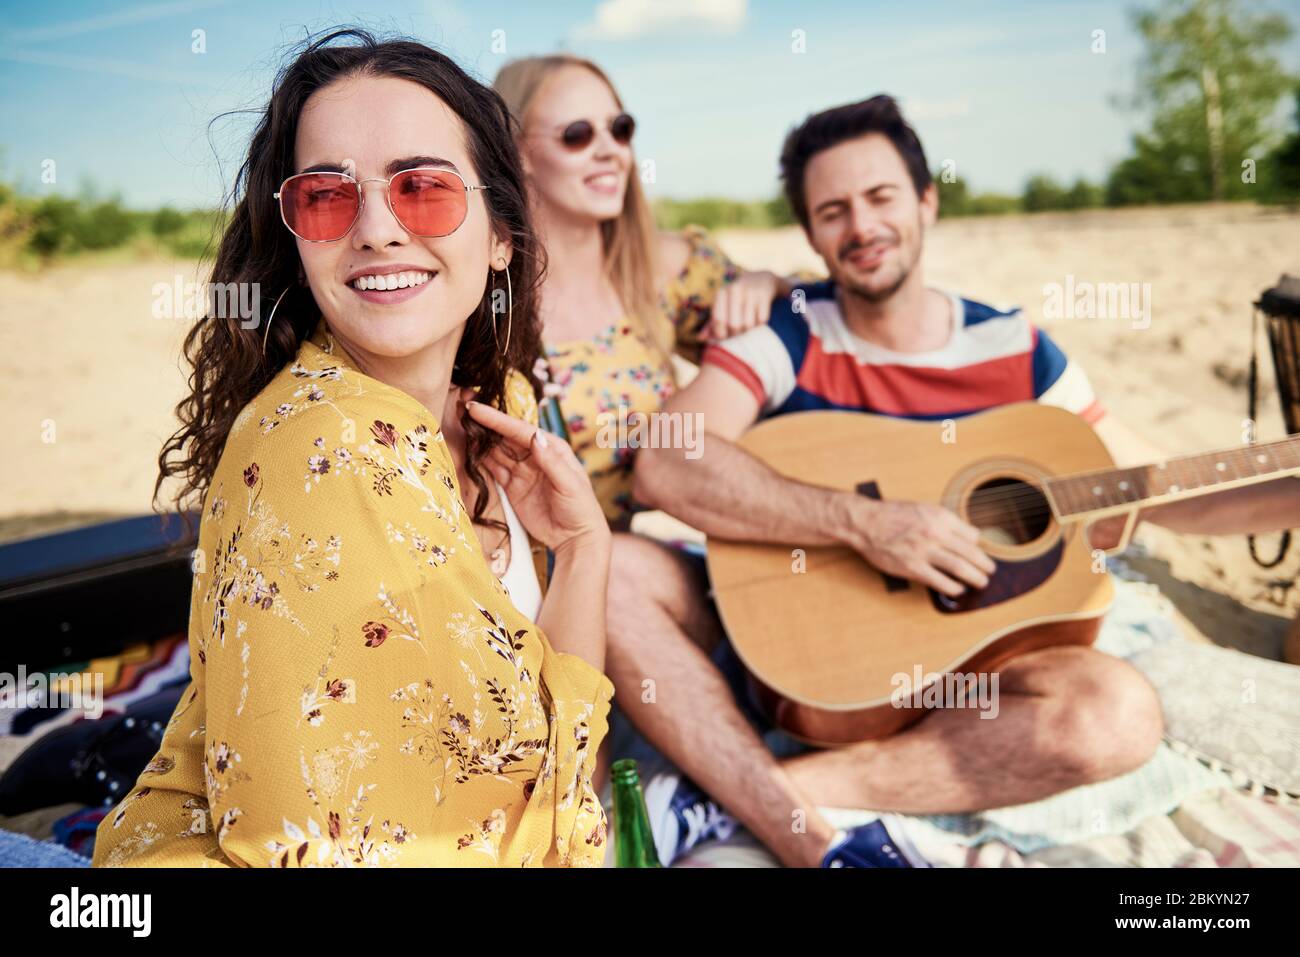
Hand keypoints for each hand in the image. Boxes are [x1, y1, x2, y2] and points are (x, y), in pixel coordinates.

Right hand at [465, 400, 608, 555]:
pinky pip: (494, 470)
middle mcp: (534, 455)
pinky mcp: (512, 487)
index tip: (476, 410)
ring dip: (480, 441)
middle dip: (484, 424)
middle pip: (505, 436)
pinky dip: (481, 461)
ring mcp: (522, 471)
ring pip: (497, 451)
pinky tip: (470, 451)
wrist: (574, 537)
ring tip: (460, 427)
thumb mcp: (569, 483)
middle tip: (462, 410)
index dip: (497, 419)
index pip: (519, 430)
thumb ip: (550, 461)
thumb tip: (535, 436)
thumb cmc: (580, 507)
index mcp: (551, 447)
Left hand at [705, 270, 783, 339]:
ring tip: (748, 321)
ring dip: (749, 328)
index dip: (720, 333)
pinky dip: (760, 322)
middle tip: (738, 330)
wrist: (761, 279)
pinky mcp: (764, 295)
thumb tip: (700, 338)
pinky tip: (758, 314)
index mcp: (722, 293)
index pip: (718, 320)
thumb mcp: (723, 305)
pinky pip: (761, 320)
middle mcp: (735, 290)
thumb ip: (712, 323)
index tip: (724, 335)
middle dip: (736, 333)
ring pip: (748, 324)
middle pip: (734, 325)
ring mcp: (750, 292)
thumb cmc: (737, 298)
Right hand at [843, 497, 995, 597]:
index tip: (978, 553)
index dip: (978, 546)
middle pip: (971, 552)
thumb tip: (967, 535)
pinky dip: (953, 587)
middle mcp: (935, 532)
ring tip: (981, 582)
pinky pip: (940, 581)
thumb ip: (944, 520)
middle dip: (984, 564)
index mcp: (939, 516)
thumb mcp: (922, 508)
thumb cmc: (892, 514)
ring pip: (960, 567)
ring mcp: (924, 550)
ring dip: (975, 577)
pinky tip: (958, 589)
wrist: (865, 522)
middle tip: (990, 571)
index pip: (972, 535)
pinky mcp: (912, 567)